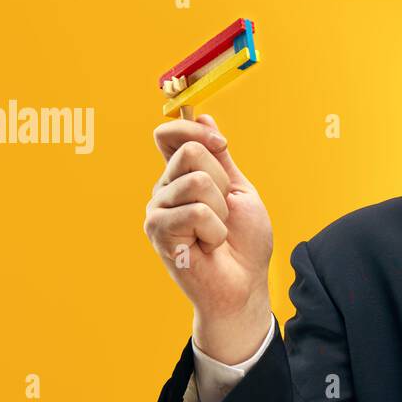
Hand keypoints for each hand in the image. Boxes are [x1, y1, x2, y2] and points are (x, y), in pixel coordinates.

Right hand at [143, 114, 273, 362]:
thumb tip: (204, 116)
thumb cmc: (244, 244)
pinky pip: (195, 211)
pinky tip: (208, 247)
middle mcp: (164, 190)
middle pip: (192, 152)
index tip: (222, 144)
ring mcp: (157, 210)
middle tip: (224, 213)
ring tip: (216, 233)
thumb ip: (220, 158)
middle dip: (222, 182)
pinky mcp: (157, 231)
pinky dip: (214, 230)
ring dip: (220, 211)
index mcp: (181, 177)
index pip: (169, 134)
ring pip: (196, 181)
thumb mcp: (239, 191)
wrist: (244, 285)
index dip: (194, 129)